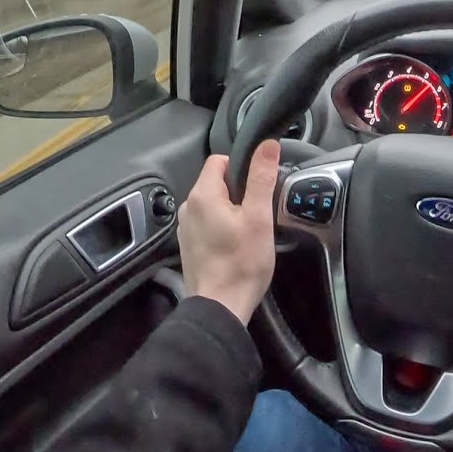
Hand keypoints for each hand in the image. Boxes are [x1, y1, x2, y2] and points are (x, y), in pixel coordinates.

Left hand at [176, 141, 280, 323]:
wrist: (220, 306)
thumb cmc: (242, 263)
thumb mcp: (259, 217)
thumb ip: (261, 177)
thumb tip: (266, 144)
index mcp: (202, 195)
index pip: (220, 160)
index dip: (242, 168)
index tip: (257, 189)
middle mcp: (188, 207)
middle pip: (217, 183)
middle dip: (239, 193)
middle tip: (257, 216)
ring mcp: (186, 228)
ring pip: (214, 205)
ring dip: (231, 212)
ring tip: (248, 233)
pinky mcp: (189, 245)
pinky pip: (208, 224)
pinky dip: (222, 228)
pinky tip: (235, 247)